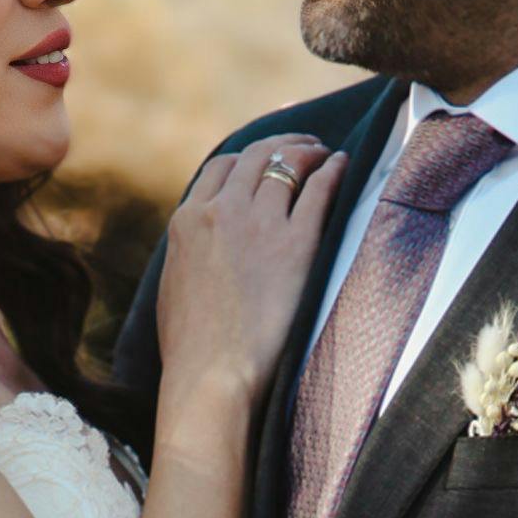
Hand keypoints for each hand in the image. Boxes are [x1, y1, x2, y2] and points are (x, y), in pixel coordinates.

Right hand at [156, 135, 345, 400]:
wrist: (214, 373)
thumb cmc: (192, 347)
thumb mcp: (175, 286)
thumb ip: (190, 254)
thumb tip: (201, 249)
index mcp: (188, 221)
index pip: (221, 168)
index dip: (248, 158)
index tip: (265, 161)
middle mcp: (222, 211)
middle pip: (257, 156)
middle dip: (283, 145)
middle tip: (305, 147)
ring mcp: (259, 224)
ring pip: (288, 164)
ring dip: (310, 152)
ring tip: (325, 154)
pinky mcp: (296, 243)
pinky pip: (319, 190)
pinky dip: (333, 171)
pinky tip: (343, 167)